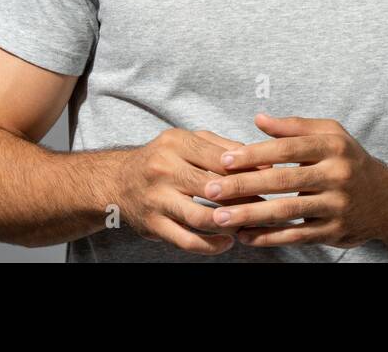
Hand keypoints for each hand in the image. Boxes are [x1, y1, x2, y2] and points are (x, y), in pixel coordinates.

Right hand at [111, 128, 269, 254]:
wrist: (118, 181)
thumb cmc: (163, 159)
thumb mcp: (187, 141)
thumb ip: (223, 147)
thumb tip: (263, 160)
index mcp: (176, 144)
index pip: (221, 159)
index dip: (248, 171)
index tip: (269, 179)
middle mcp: (163, 169)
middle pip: (214, 187)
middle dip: (243, 199)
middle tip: (264, 207)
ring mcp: (157, 199)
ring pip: (201, 217)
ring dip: (229, 224)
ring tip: (246, 225)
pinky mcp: (153, 225)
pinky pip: (187, 240)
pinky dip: (211, 245)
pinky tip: (226, 242)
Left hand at [201, 113, 387, 248]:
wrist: (387, 200)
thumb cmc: (350, 161)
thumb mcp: (331, 135)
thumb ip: (294, 127)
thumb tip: (258, 118)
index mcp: (333, 147)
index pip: (287, 149)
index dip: (254, 154)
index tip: (225, 159)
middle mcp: (337, 176)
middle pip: (282, 181)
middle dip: (242, 186)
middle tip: (211, 189)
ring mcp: (337, 206)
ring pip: (286, 212)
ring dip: (249, 216)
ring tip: (219, 217)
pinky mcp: (334, 232)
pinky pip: (296, 235)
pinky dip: (268, 237)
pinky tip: (245, 236)